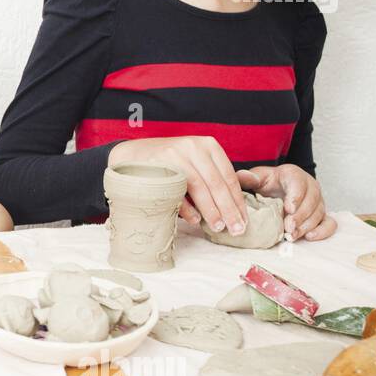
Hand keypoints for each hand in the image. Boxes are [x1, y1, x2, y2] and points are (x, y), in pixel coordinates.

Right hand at [108, 137, 248, 235]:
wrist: (131, 155)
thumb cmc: (169, 164)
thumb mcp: (195, 162)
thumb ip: (214, 178)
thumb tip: (238, 208)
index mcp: (208, 145)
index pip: (229, 177)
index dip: (238, 201)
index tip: (244, 221)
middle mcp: (193, 147)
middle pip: (217, 183)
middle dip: (229, 209)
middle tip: (237, 230)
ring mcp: (175, 155)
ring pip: (200, 187)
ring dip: (211, 210)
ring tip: (218, 227)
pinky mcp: (158, 166)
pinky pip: (176, 191)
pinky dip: (186, 207)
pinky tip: (195, 220)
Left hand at [237, 165, 335, 240]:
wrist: (276, 189)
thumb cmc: (268, 183)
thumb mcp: (257, 178)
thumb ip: (249, 177)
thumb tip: (242, 176)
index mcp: (294, 175)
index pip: (299, 183)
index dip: (295, 197)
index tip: (288, 209)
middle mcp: (310, 186)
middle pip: (312, 200)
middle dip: (300, 215)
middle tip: (288, 227)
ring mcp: (317, 201)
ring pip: (319, 213)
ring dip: (307, 226)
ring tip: (292, 235)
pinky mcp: (321, 214)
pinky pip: (329, 223)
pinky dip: (323, 231)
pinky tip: (309, 236)